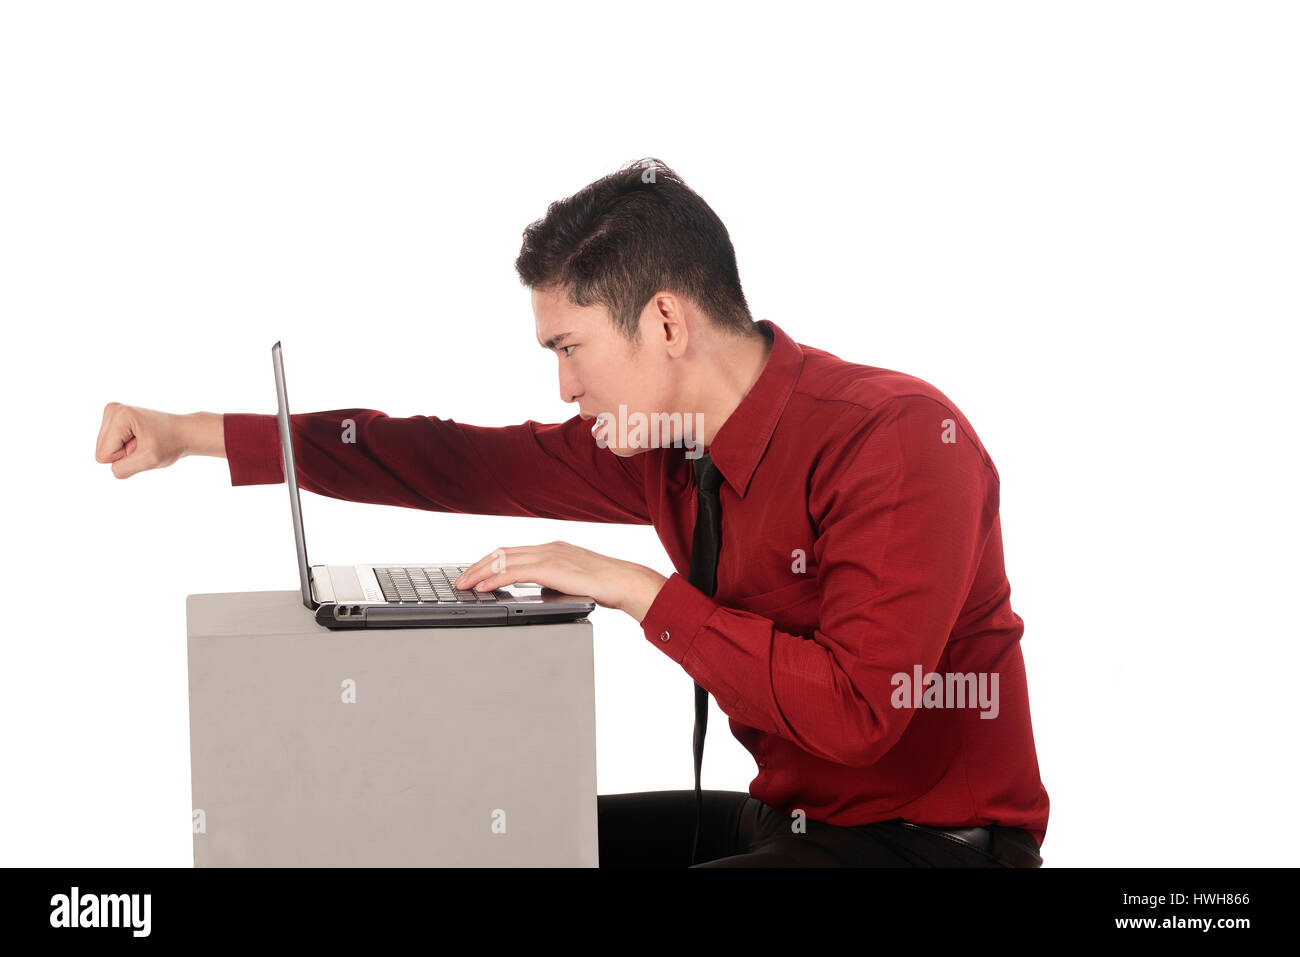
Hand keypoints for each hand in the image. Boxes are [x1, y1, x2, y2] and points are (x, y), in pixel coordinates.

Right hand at [95, 403, 194, 478]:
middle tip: (144, 444)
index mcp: (119, 415)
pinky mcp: (115, 419)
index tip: (143, 446)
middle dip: (124, 454)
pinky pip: (110, 446)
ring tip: (144, 440)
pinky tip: (140, 438)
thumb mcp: (149, 460)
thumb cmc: (171, 444)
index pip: (104, 455)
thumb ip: (124, 468)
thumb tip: (111, 469)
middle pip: (102, 451)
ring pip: (105, 449)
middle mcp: (113, 409)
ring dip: (126, 451)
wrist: (184, 432)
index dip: (125, 458)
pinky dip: (126, 447)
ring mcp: (113, 413)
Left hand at [455, 541, 667, 622]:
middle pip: (502, 553)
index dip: (490, 562)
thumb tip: (543, 592)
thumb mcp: (574, 581)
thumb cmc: (606, 585)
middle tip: (461, 579)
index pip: (513, 552)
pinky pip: (514, 573)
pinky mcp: (551, 568)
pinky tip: (483, 587)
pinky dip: (494, 579)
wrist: (625, 582)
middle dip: (477, 566)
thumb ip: (556, 582)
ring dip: (479, 573)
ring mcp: (549, 555)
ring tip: (464, 584)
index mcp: (553, 549)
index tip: (475, 572)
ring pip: (503, 561)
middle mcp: (548, 548)